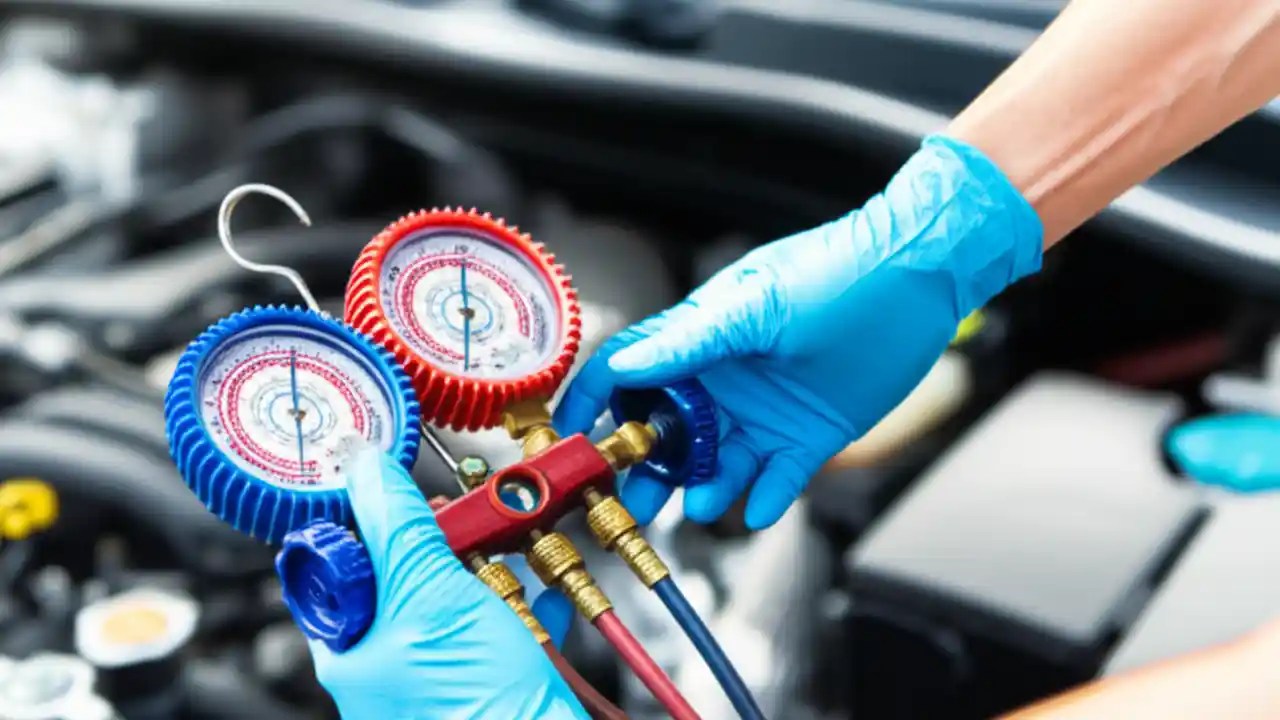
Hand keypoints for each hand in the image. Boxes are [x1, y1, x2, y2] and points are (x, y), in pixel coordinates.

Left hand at [306, 444, 585, 719]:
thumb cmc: (476, 703)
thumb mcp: (432, 593)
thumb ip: (397, 526)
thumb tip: (366, 466)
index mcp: (346, 647)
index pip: (336, 560)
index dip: (365, 517)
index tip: (394, 485)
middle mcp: (381, 664)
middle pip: (400, 572)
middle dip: (439, 536)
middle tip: (465, 512)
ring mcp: (431, 674)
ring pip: (450, 595)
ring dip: (483, 562)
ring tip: (507, 538)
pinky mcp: (478, 682)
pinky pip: (493, 627)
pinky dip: (518, 601)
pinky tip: (542, 588)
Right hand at [555, 135, 1042, 528]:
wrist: (916, 279)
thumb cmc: (835, 272)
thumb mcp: (754, 306)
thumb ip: (690, 342)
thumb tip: (626, 366)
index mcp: (700, 341)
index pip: (631, 374)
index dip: (597, 403)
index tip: (571, 438)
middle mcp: (724, 382)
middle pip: (668, 435)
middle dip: (647, 469)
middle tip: (633, 503)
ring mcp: (763, 412)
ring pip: (718, 464)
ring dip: (705, 487)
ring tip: (703, 502)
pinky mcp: (808, 436)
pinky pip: (777, 479)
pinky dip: (764, 499)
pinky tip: (756, 509)